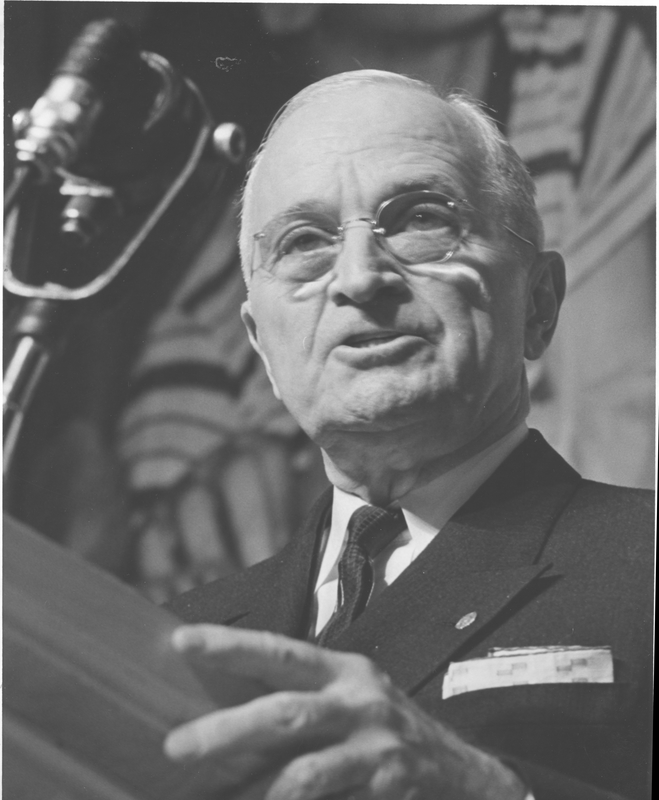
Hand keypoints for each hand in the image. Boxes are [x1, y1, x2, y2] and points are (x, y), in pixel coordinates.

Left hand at [164, 625, 526, 799]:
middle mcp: (358, 700)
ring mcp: (376, 746)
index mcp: (341, 670)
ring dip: (256, 791)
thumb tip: (224, 707)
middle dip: (227, 729)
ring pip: (306, 771)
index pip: (279, 651)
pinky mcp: (389, 785)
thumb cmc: (384, 728)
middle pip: (285, 711)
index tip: (181, 641)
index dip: (231, 645)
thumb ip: (301, 697)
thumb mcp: (349, 697)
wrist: (462, 770)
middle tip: (175, 746)